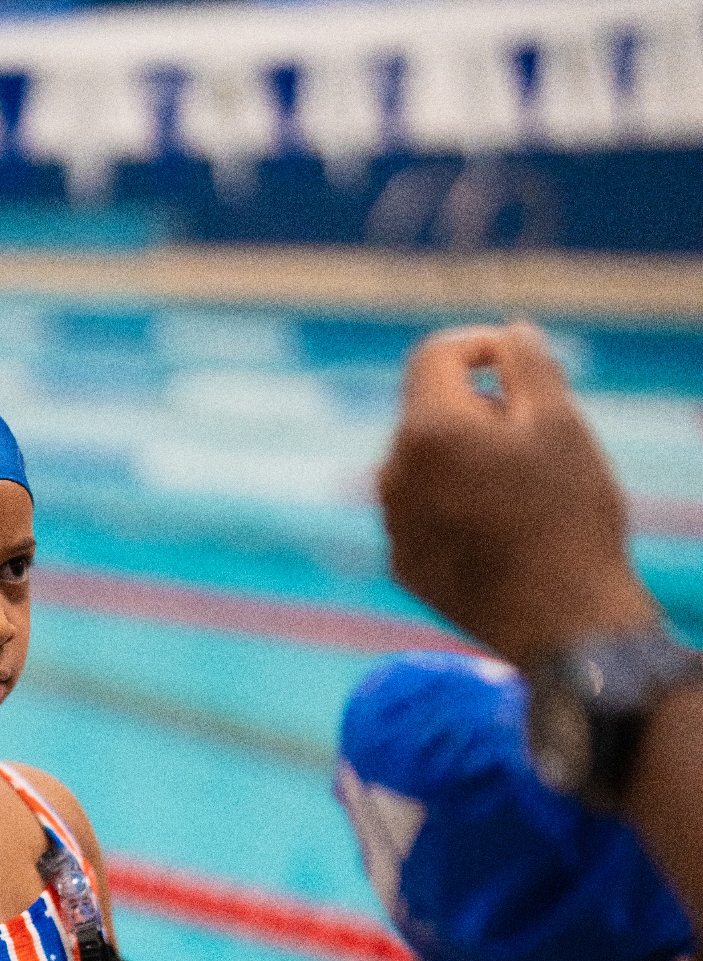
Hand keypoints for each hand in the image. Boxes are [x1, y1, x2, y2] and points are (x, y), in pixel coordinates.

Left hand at [380, 323, 656, 668]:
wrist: (563, 624)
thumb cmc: (567, 518)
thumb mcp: (561, 422)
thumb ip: (527, 362)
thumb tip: (506, 336)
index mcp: (427, 429)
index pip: (434, 355)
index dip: (477, 345)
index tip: (516, 362)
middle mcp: (393, 473)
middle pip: (430, 412)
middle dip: (477, 410)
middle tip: (536, 440)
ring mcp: (393, 524)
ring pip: (426, 464)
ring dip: (465, 460)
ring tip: (522, 494)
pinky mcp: (404, 565)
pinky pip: (424, 513)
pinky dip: (455, 507)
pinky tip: (501, 534)